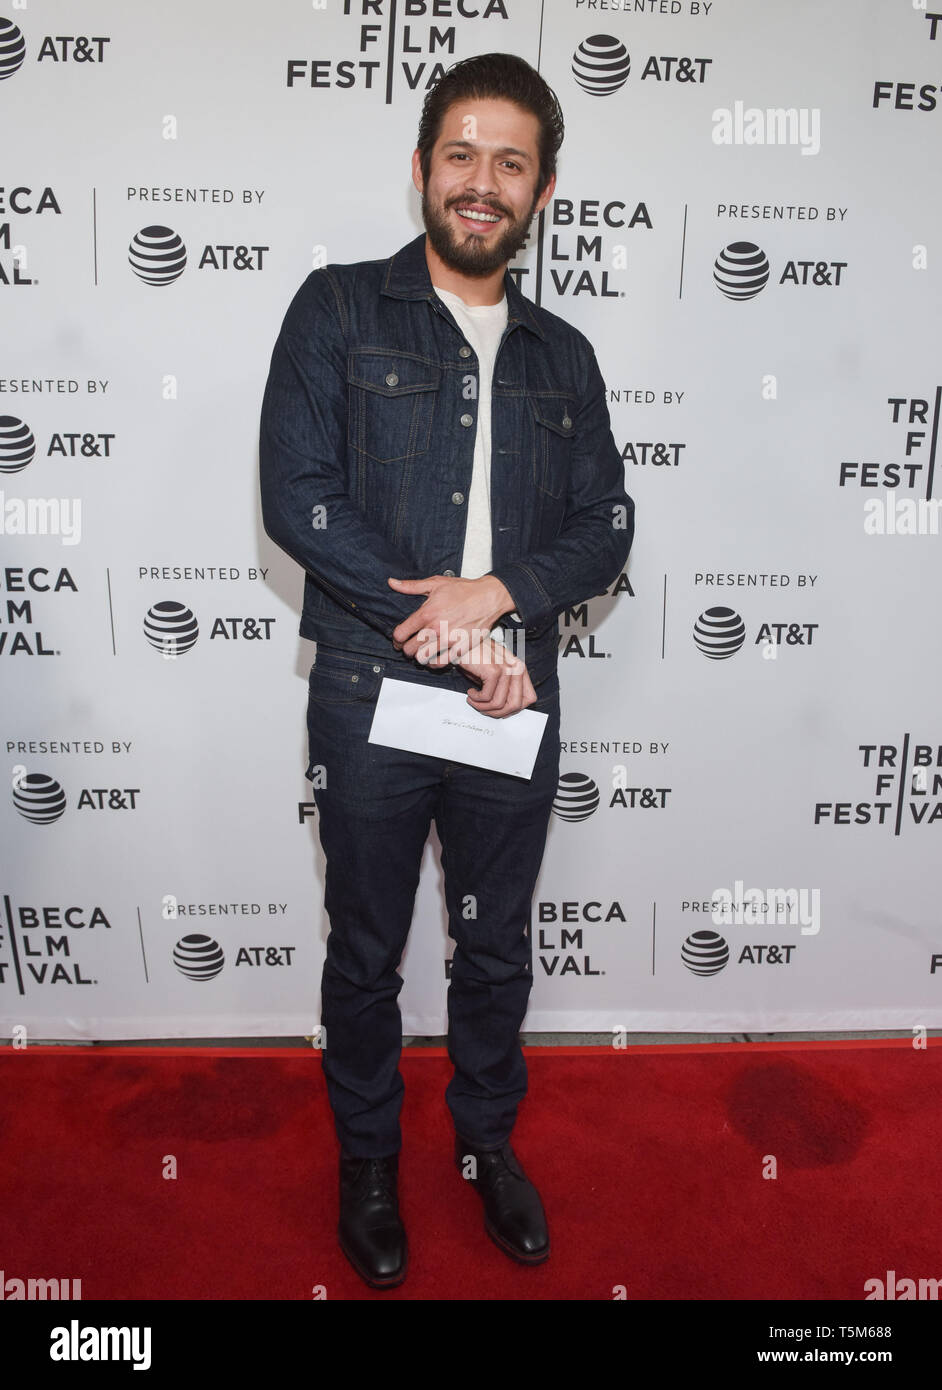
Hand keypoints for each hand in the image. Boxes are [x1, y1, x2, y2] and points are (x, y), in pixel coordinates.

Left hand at [388, 574, 513, 662]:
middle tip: (408, 647)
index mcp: (427, 613)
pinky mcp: (461, 648)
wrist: (488, 597)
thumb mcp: (435, 583)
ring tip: (420, 653)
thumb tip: (392, 583)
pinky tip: (434, 658)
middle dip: (406, 649)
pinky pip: (441, 663)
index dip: (396, 639)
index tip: (398, 640)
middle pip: (409, 649)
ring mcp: (449, 640)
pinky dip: (434, 663)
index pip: (400, 634)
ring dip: (419, 657)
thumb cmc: (464, 590)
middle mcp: (436, 628)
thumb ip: (411, 586)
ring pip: (423, 658)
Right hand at [457, 637, 536, 718]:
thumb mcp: (494, 674)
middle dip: (497, 713)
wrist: (461, 641)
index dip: (515, 709)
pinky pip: (487, 697)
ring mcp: (506, 669)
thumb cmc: (476, 656)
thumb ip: (503, 689)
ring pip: (500, 704)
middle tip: (484, 708)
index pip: (529, 698)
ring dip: (483, 707)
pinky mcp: (493, 671)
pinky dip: (476, 699)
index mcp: (519, 669)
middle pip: (516, 705)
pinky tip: (471, 693)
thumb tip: (504, 709)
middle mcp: (516, 668)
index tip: (500, 709)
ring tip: (474, 700)